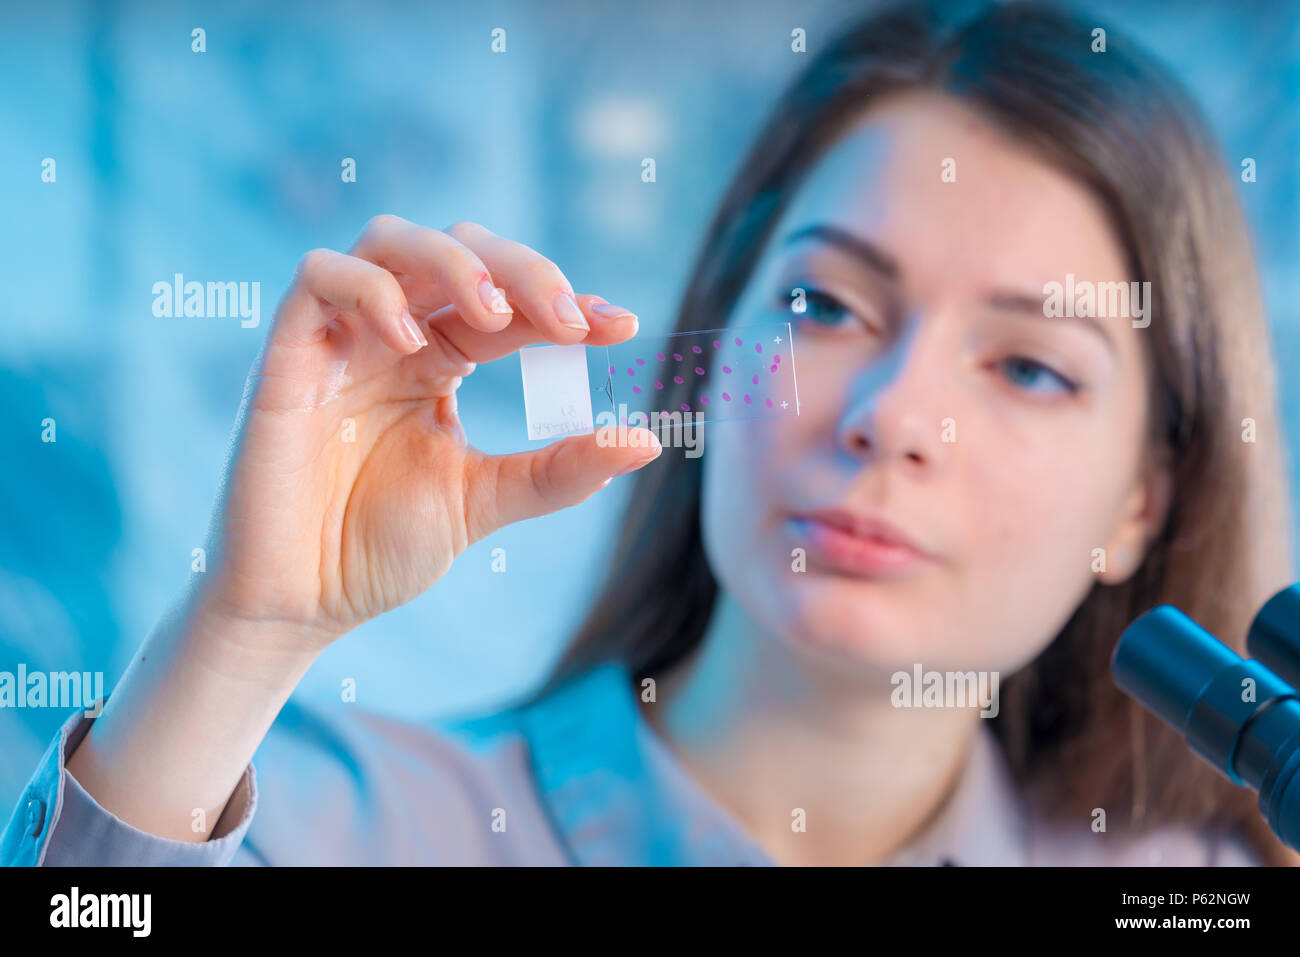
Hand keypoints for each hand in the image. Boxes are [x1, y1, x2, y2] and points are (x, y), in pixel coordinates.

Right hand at [196, 216, 658, 648]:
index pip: (507, 305)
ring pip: (390, 242)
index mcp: (439, 361)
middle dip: (521, 270)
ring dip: (453, 262)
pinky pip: (318, 278)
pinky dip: (370, 290)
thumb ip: (559, 469)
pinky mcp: (286, 355)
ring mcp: (340, 339)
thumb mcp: (486, 500)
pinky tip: (412, 338)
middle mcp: (393, 337)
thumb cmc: (381, 548)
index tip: (622, 327)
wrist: (301, 604)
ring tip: (496, 315)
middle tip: (572, 319)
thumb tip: (649, 441)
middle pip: (457, 250)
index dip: (564, 301)